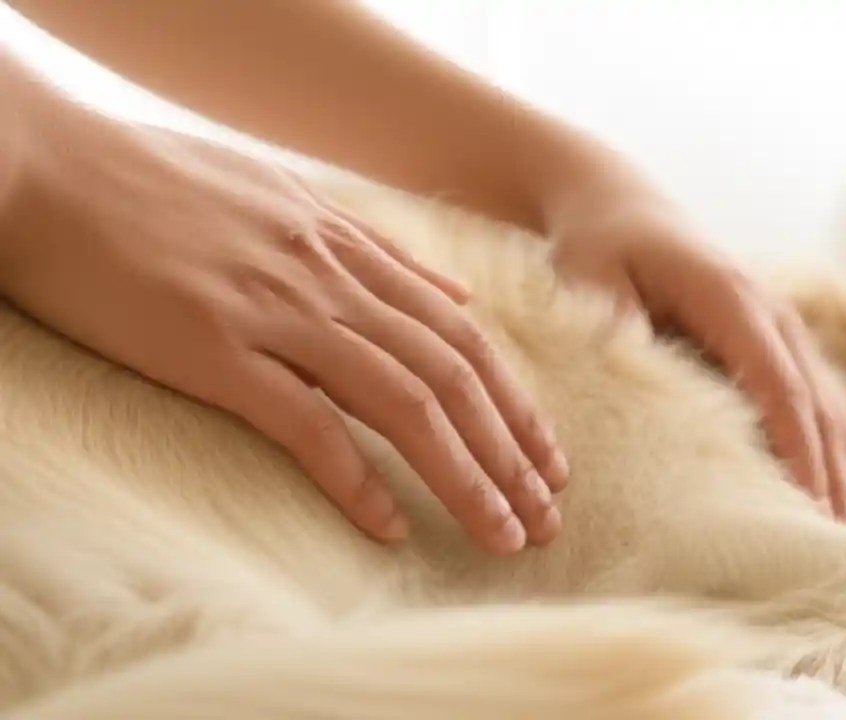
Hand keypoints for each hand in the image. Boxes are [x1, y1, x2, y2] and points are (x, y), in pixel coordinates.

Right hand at [0, 121, 566, 553]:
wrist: (46, 167)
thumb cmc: (158, 185)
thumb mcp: (287, 196)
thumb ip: (376, 248)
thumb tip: (455, 293)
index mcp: (348, 248)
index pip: (463, 336)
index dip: (516, 401)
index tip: (548, 456)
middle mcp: (330, 281)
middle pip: (453, 376)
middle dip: (512, 451)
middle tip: (548, 514)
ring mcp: (277, 314)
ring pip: (404, 404)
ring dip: (464, 475)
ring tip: (502, 532)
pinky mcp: (216, 350)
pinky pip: (305, 424)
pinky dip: (355, 481)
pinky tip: (390, 528)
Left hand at [549, 196, 845, 520]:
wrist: (622, 205)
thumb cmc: (601, 244)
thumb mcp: (589, 274)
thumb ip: (612, 323)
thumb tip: (638, 377)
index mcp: (732, 296)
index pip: (777, 385)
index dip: (796, 448)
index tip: (806, 506)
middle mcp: (773, 313)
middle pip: (818, 405)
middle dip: (832, 476)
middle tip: (839, 548)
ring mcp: (782, 327)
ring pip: (828, 408)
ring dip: (840, 471)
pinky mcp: (776, 344)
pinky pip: (814, 403)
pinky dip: (827, 452)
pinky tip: (829, 500)